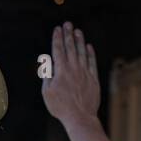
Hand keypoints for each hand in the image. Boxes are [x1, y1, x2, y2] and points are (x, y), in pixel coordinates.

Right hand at [42, 21, 111, 140]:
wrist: (80, 117)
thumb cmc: (61, 107)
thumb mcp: (47, 92)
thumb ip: (47, 76)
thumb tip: (48, 62)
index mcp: (61, 71)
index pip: (58, 50)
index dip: (57, 38)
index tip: (57, 29)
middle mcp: (73, 69)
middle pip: (70, 48)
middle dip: (68, 34)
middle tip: (67, 24)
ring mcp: (85, 73)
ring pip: (82, 53)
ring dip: (79, 41)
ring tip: (77, 31)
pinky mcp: (93, 79)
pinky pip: (92, 63)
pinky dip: (90, 54)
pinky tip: (89, 46)